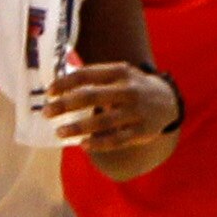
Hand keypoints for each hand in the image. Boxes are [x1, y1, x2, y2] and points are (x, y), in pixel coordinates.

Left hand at [46, 61, 180, 155]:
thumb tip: (59, 81)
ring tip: (60, 132)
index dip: (66, 83)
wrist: (169, 101)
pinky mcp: (143, 131)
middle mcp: (129, 90)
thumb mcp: (120, 74)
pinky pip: (117, 139)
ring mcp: (137, 112)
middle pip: (92, 97)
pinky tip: (83, 144)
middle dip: (65, 105)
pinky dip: (99, 143)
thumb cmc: (133, 87)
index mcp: (121, 72)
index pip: (87, 75)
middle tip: (46, 112)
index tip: (49, 92)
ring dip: (78, 127)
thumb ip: (95, 76)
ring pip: (103, 122)